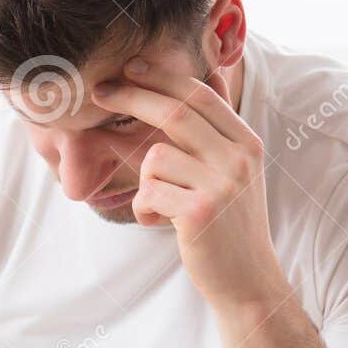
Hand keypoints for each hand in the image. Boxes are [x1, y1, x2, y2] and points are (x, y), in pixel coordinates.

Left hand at [93, 64, 289, 312]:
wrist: (247, 280)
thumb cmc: (228, 223)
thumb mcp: (233, 170)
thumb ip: (217, 128)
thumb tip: (210, 72)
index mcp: (246, 142)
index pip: (200, 94)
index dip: (161, 76)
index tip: (129, 67)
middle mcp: (239, 158)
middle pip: (175, 112)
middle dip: (132, 97)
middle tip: (100, 91)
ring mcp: (222, 184)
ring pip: (155, 157)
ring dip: (145, 182)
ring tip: (161, 205)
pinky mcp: (200, 212)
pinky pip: (149, 192)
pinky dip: (145, 209)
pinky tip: (161, 223)